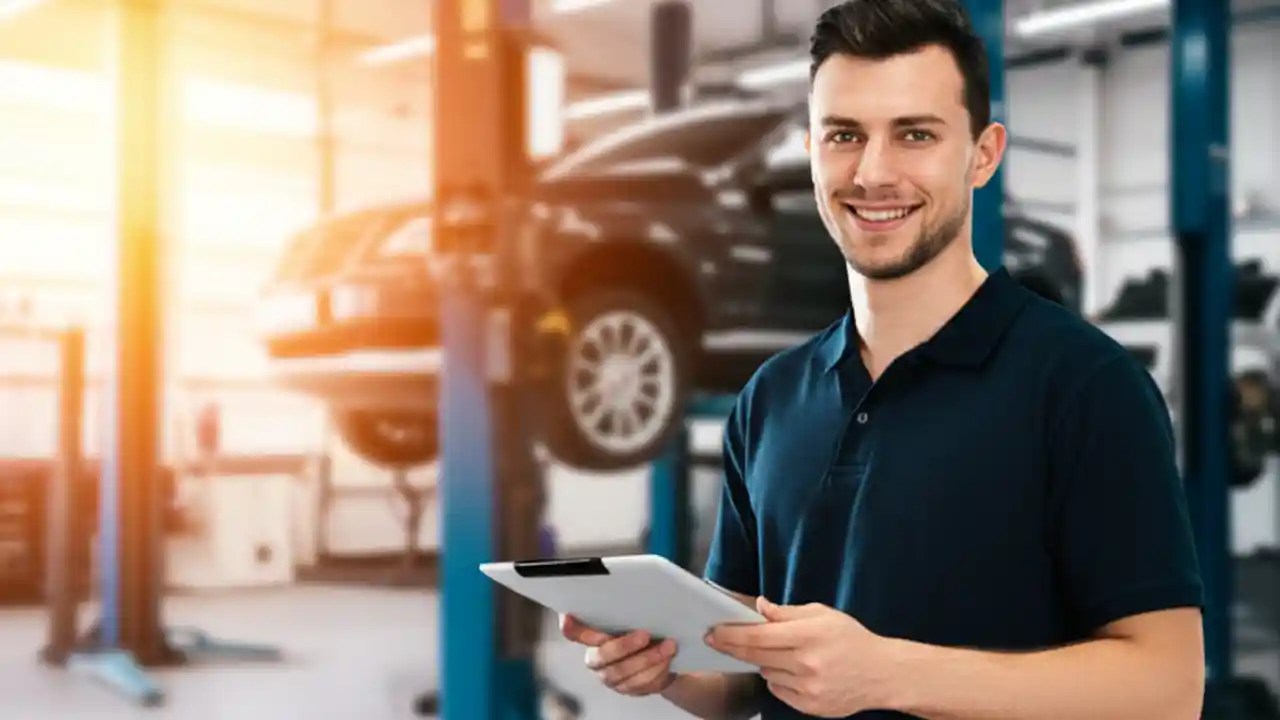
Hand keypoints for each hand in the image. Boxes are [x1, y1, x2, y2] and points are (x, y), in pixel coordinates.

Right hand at [559, 613, 678, 696]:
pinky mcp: (627, 689)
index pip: (575, 631)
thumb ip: (626, 611)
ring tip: (668, 647)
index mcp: (592, 637)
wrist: (663, 656)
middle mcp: (596, 659)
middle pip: (602, 655)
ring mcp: (610, 677)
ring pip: (623, 673)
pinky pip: (640, 684)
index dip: (570, 626)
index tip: (569, 618)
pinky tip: (667, 659)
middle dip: (625, 646)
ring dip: (648, 659)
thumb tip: (632, 591)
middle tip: (645, 635)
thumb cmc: (644, 629)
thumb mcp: (636, 618)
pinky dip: (656, 670)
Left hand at [705, 597, 894, 717]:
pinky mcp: (810, 706)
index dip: (731, 634)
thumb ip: (787, 612)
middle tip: (716, 640)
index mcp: (808, 635)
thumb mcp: (822, 614)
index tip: (714, 631)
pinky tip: (793, 670)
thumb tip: (759, 607)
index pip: (758, 636)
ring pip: (765, 673)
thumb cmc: (852, 640)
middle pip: (755, 656)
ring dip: (763, 662)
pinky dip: (777, 679)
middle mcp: (806, 663)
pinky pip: (778, 690)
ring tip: (782, 653)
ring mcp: (808, 688)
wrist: (882, 674)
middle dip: (732, 647)